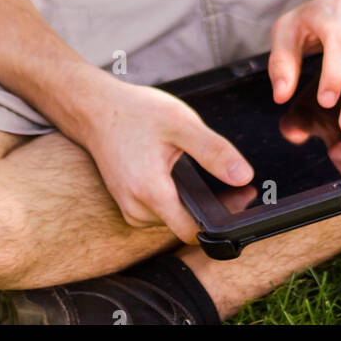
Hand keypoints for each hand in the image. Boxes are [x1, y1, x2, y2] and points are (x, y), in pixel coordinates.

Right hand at [81, 77, 253, 243]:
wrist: (96, 109)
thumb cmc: (135, 113)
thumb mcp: (181, 123)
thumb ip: (213, 151)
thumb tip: (243, 176)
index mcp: (150, 192)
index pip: (191, 232)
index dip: (218, 220)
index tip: (236, 200)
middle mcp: (135, 208)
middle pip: (182, 225)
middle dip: (205, 207)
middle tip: (228, 181)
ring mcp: (128, 208)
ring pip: (170, 218)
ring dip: (187, 201)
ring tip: (199, 172)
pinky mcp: (127, 203)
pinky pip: (158, 210)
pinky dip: (172, 196)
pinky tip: (177, 174)